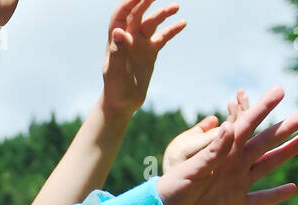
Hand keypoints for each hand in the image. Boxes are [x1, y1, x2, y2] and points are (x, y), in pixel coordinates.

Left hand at [101, 0, 185, 115]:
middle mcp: (129, 38)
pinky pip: (163, 36)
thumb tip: (119, 31)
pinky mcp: (151, 52)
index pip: (122, 14)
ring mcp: (140, 44)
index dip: (130, 2)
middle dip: (147, 1)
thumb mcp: (114, 72)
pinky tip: (183, 23)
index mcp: (116, 39)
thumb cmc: (115, 88)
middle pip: (138, 13)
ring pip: (152, 22)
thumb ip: (117, 51)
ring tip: (176, 7)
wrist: (122, 102)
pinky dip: (172, 29)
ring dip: (163, 13)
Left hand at [155, 87, 297, 204]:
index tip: (279, 91)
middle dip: (283, 128)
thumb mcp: (192, 168)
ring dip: (285, 153)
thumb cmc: (174, 189)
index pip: (246, 125)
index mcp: (222, 152)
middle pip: (263, 142)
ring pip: (267, 165)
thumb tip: (229, 125)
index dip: (262, 108)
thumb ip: (213, 151)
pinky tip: (292, 188)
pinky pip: (261, 199)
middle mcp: (233, 165)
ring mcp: (237, 184)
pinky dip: (276, 195)